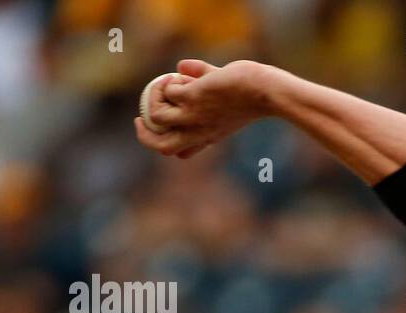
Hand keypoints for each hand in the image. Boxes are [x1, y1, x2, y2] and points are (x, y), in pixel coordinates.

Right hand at [135, 59, 276, 159]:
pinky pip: (168, 92)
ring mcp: (195, 116)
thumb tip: (180, 66)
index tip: (159, 128)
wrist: (265, 92)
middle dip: (144, 136)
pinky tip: (179, 75)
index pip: (181, 153)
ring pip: (157, 117)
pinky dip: (168, 82)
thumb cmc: (251, 93)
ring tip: (164, 86)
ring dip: (153, 100)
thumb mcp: (226, 93)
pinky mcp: (193, 98)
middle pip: (162, 147)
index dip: (165, 144)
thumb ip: (203, 78)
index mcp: (208, 137)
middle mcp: (199, 132)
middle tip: (140, 120)